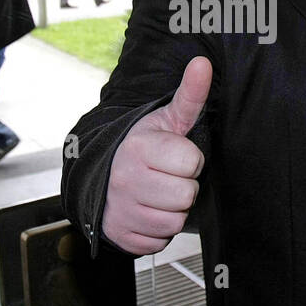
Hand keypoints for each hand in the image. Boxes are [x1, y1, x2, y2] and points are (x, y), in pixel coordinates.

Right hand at [101, 56, 211, 254]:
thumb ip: (189, 94)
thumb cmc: (143, 146)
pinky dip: (157, 231)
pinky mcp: (120, 236)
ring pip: (175, 222)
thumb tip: (203, 63)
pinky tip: (148, 211)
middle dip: (183, 187)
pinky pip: (159, 242)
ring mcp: (120, 211)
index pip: (192, 163)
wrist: (102, 174)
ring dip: (172, 211)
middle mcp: (124, 180)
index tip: (174, 155)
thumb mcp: (166, 118)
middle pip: (186, 196)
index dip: (189, 160)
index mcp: (138, 148)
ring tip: (158, 194)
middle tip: (167, 177)